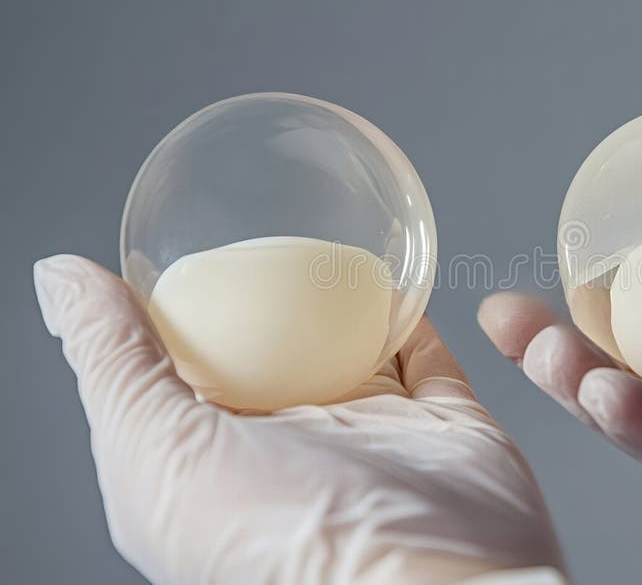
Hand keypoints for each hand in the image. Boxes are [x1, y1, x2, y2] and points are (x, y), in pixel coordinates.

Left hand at [35, 256, 565, 584]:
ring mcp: (370, 439)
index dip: (175, 318)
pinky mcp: (441, 425)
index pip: (184, 376)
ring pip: (348, 349)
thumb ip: (113, 362)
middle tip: (255, 232)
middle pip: (270, 357)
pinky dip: (407, 312)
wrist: (432, 577)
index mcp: (213, 470)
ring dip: (337, 302)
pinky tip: (390, 272)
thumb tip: (60, 277)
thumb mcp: (159, 451)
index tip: (175, 254)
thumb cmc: (282, 537)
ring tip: (323, 242)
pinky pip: (425, 352)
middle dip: (262, 302)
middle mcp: (289, 455)